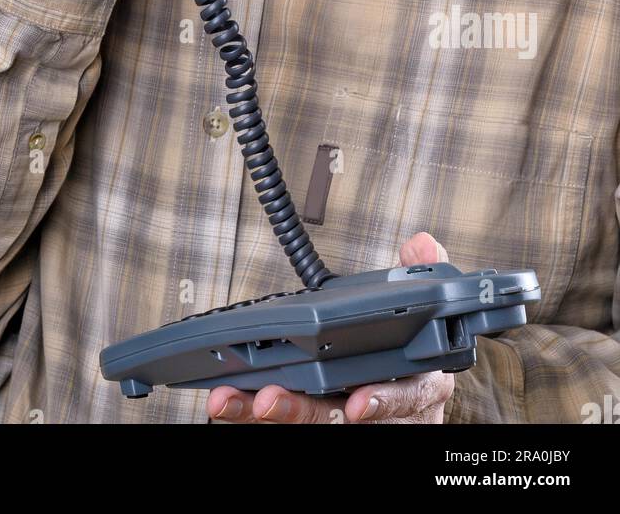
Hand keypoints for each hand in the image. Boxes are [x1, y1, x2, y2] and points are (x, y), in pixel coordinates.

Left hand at [207, 232, 454, 423]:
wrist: (410, 401)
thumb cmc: (414, 359)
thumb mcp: (430, 317)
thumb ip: (421, 279)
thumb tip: (421, 242)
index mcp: (418, 383)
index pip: (405, 396)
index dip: (381, 400)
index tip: (356, 404)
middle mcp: (388, 411)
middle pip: (342, 418)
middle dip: (303, 411)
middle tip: (268, 399)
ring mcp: (355, 421)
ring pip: (313, 421)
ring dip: (273, 412)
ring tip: (236, 400)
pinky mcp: (324, 421)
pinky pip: (297, 420)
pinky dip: (261, 411)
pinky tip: (233, 402)